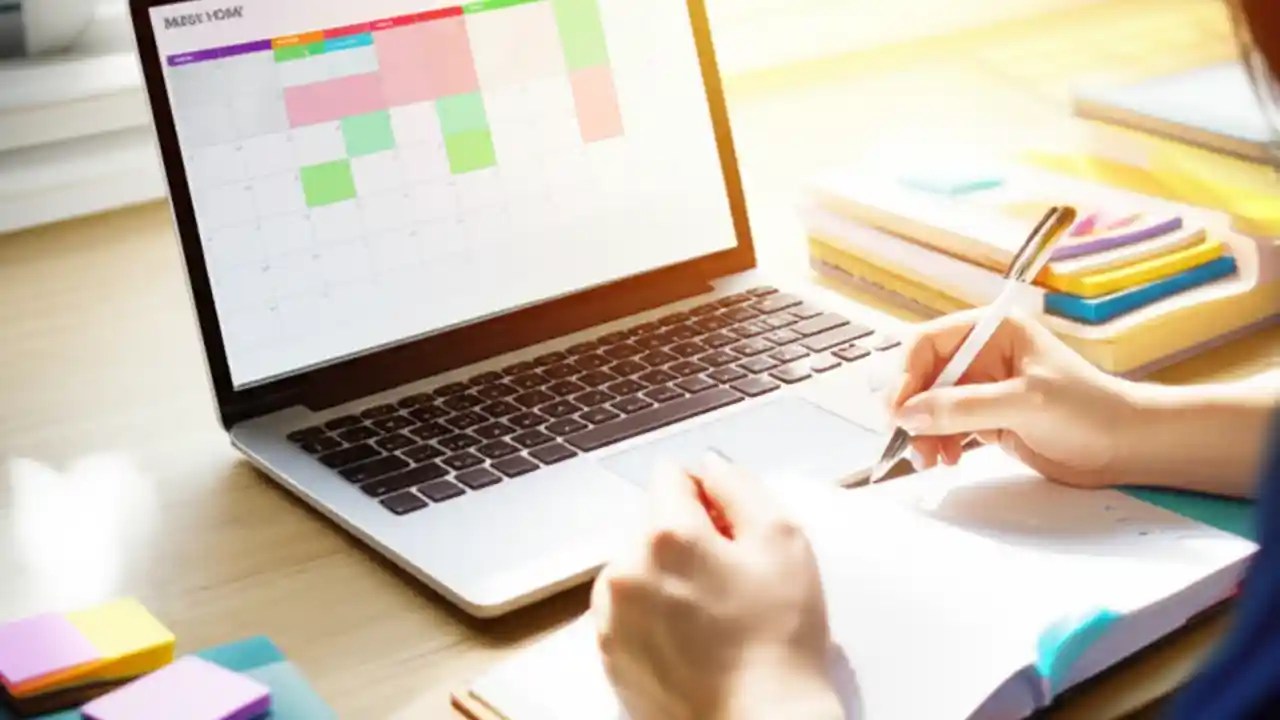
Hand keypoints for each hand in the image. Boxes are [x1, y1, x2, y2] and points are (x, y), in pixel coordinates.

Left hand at [591, 452, 841, 719]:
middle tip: (729, 576)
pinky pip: (627, 605)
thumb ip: (741, 486)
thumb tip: (710, 466)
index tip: (731, 529)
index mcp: (666, 534)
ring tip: (710, 612)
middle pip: (650, 519)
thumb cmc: (778, 641)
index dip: (709, 496)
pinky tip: (691, 636)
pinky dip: (653, 611)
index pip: (672, 474)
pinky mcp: (608, 649)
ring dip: (665, 572)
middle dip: (685, 535)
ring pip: (636, 562)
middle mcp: (625, 567)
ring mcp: (611, 613)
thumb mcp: (784, 540)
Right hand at [888, 310, 1134, 487]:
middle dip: (912, 409)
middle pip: (923, 377)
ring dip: (923, 432)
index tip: (896, 410)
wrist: (1126, 447)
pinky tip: (947, 459)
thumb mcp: (1024, 402)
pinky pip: (946, 428)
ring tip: (930, 459)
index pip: (927, 344)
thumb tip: (907, 414)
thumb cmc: (1089, 410)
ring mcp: (983, 389)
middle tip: (908, 440)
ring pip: (930, 406)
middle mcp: (982, 356)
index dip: (905, 375)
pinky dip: (938, 444)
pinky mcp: (987, 420)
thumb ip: (963, 406)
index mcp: (992, 332)